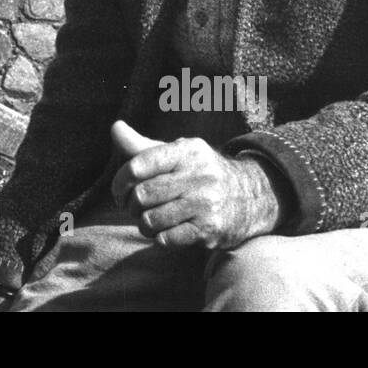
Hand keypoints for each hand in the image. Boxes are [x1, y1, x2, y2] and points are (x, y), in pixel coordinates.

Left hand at [109, 120, 283, 249]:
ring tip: (146, 221)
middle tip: (131, 207)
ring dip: (142, 224)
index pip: (139, 165)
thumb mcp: (177, 153)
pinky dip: (159, 238)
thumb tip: (115, 127)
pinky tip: (164, 231)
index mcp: (187, 151)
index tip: (119, 189)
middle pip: (142, 195)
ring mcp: (206, 203)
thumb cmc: (199, 173)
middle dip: (129, 205)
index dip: (120, 180)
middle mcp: (199, 175)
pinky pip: (168, 239)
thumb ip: (143, 146)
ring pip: (151, 219)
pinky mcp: (210, 229)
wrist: (251, 197)